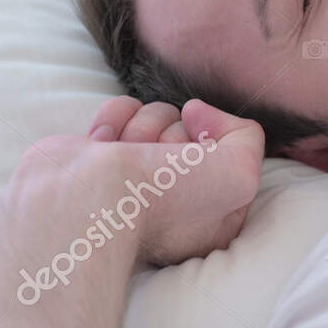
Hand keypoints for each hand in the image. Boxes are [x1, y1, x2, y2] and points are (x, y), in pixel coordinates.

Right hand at [0, 98, 261, 278]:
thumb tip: (197, 112)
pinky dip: (113, 119)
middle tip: (156, 166)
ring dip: (143, 127)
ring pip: (158, 115)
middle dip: (174, 135)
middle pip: (192, 130)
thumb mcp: (239, 176)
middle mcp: (172, 201)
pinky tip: (102, 146)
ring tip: (126, 159)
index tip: (197, 162)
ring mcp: (132, 178)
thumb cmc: (160, 200)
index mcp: (210, 217)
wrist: (79, 203)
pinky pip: (123, 110)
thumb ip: (247, 138)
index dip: (215, 148)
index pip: (230, 155)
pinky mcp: (100, 156)